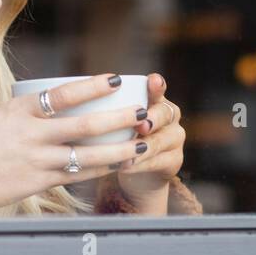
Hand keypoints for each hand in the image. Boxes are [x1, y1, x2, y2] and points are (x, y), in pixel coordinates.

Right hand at [0, 73, 150, 217]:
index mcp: (18, 112)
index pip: (61, 95)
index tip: (113, 80)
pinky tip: (119, 164)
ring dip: (119, 149)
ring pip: (88, 155)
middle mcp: (32, 136)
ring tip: (142, 142)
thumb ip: (17, 110)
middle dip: (118, 118)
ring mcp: (38, 161)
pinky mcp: (40, 182)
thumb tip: (38, 102)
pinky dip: (101, 169)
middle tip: (141, 111)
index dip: (91, 86)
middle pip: (85, 126)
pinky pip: (78, 175)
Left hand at [116, 72, 183, 202]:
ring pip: (160, 140)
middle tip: (141, 127)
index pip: (158, 88)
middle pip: (164, 113)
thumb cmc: (120, 141)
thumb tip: (80, 100)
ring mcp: (174, 138)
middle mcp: (169, 116)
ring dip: (142, 148)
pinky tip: (125, 166)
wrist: (136, 173)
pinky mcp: (175, 160)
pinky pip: (159, 161)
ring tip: (125, 155)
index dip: (157, 85)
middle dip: (152, 119)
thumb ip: (106, 113)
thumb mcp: (112, 125)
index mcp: (155, 100)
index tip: (152, 80)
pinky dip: (140, 164)